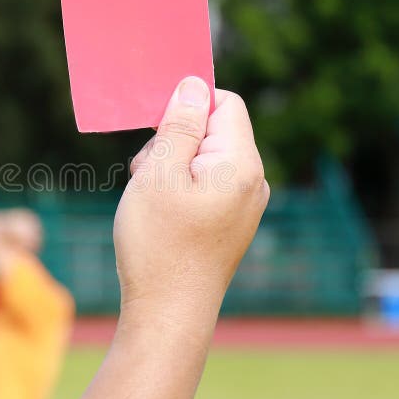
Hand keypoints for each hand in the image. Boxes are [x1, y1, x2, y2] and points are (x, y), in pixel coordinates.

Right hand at [113, 77, 268, 334]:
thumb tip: (195, 85)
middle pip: (214, 130)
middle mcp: (253, 182)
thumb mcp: (159, 173)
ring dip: (172, 166)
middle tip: (145, 174)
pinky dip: (180, 189)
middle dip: (175, 140)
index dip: (187, 108)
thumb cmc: (159, 244)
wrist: (168, 314)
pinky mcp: (231, 223)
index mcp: (241, 164)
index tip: (156, 133)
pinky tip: (161, 214)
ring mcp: (245, 205)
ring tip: (150, 198)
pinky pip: (207, 186)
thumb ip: (180, 124)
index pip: (224, 103)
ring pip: (206, 159)